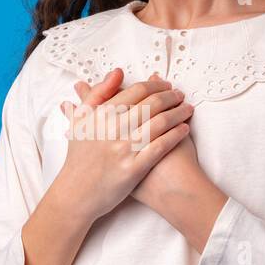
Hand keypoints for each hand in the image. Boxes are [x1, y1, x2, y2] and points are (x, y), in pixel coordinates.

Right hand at [53, 68, 192, 221]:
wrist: (76, 192)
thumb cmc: (79, 156)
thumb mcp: (81, 121)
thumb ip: (97, 93)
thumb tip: (117, 72)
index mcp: (102, 114)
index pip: (137, 90)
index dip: (156, 85)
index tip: (167, 85)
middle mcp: (114, 129)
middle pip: (152, 104)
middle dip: (172, 97)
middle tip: (181, 95)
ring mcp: (124, 149)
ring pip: (160, 123)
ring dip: (178, 113)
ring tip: (187, 109)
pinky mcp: (133, 168)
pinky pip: (160, 147)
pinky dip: (176, 135)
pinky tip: (184, 129)